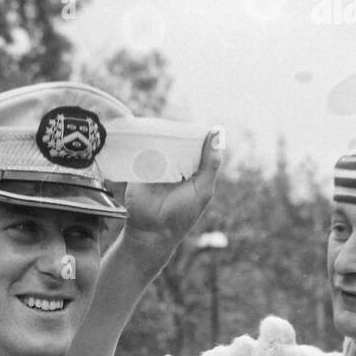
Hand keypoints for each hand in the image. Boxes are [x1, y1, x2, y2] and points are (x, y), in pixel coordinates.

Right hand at [117, 128, 224, 273]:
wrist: (152, 232)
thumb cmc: (182, 213)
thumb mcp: (202, 189)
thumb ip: (210, 163)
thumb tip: (216, 132)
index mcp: (191, 169)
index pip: (195, 144)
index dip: (197, 133)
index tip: (199, 125)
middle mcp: (174, 165)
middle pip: (177, 140)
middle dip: (178, 131)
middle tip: (179, 123)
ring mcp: (156, 165)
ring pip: (159, 142)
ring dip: (160, 134)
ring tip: (163, 125)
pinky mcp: (139, 168)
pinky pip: (141, 150)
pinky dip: (144, 142)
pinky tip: (146, 134)